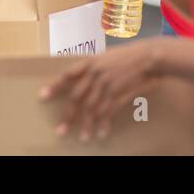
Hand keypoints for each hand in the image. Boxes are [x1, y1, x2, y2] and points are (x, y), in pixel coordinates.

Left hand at [42, 40, 162, 141]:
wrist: (150, 56)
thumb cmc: (130, 55)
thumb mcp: (108, 56)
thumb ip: (94, 66)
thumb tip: (82, 79)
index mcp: (91, 61)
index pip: (68, 74)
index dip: (55, 86)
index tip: (42, 96)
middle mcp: (96, 72)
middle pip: (76, 97)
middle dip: (68, 116)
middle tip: (60, 131)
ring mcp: (107, 83)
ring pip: (91, 108)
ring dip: (87, 125)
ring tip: (83, 138)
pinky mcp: (118, 92)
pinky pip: (108, 112)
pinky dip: (104, 124)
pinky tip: (101, 133)